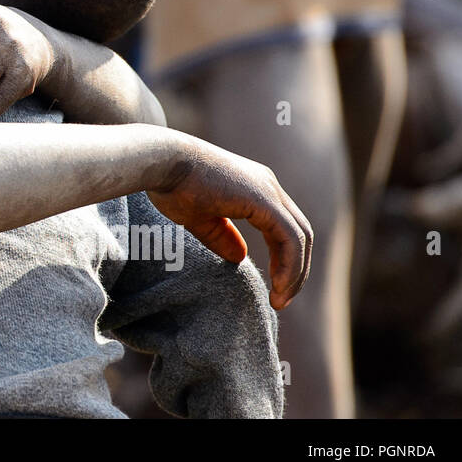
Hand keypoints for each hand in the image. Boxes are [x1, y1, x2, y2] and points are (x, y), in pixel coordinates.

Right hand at [151, 134, 312, 310]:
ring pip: (300, 237)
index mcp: (255, 188)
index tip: (275, 289)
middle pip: (299, 234)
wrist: (161, 162)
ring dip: (295, 273)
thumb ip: (222, 236)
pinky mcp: (263, 199)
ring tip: (280, 300)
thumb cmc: (171, 185)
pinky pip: (289, 238)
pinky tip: (278, 286)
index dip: (284, 261)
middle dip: (295, 270)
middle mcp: (268, 186)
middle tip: (281, 299)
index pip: (284, 229)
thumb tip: (239, 256)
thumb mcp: (199, 218)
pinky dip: (290, 265)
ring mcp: (268, 190)